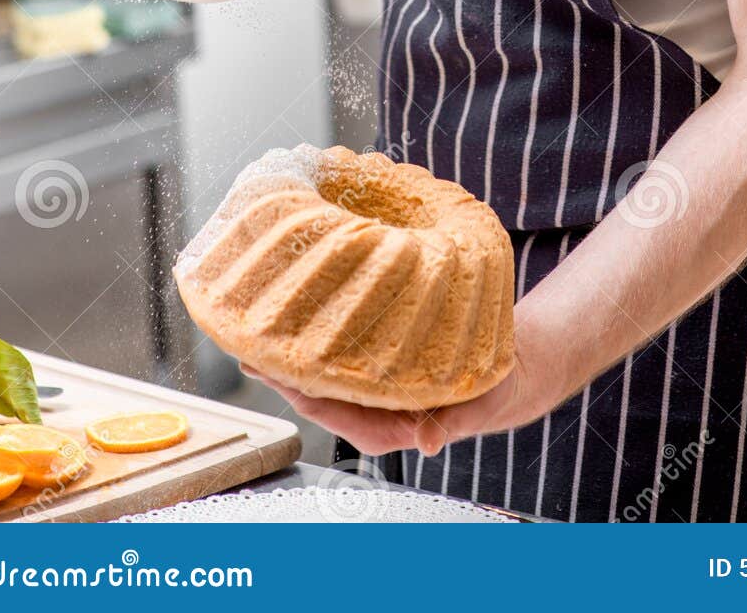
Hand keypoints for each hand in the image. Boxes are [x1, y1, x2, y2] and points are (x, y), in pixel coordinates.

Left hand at [241, 320, 556, 458]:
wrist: (504, 373)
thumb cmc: (488, 393)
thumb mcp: (475, 408)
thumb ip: (450, 424)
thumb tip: (429, 443)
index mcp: (380, 427)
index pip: (323, 406)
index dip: (291, 385)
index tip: (265, 364)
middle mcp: (364, 407)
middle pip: (307, 386)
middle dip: (274, 363)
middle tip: (242, 333)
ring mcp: (365, 385)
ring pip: (315, 366)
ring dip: (287, 345)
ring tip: (254, 314)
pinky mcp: (371, 361)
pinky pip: (334, 346)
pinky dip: (313, 328)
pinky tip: (296, 304)